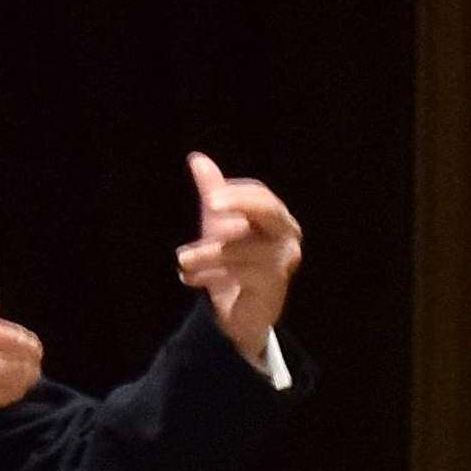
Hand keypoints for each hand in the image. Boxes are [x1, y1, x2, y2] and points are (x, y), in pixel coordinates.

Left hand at [175, 151, 300, 356]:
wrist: (243, 312)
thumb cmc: (236, 263)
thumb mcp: (219, 225)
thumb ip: (213, 193)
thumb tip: (198, 159)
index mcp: (277, 218)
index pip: (260, 196)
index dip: (236, 194)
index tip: (210, 198)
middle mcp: (288, 237)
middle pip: (268, 211)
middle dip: (239, 203)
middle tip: (211, 205)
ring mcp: (284, 263)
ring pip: (242, 248)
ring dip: (206, 253)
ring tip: (182, 259)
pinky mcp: (274, 287)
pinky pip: (240, 274)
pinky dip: (210, 275)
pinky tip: (190, 278)